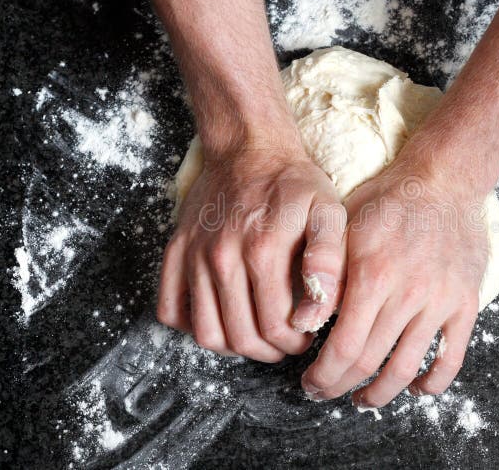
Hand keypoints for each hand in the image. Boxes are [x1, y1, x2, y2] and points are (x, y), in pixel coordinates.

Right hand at [157, 143, 346, 362]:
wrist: (250, 148)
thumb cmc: (294, 184)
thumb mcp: (328, 212)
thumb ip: (328, 262)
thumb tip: (316, 311)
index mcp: (263, 251)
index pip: (276, 327)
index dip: (295, 342)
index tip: (305, 335)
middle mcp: (222, 257)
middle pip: (241, 337)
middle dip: (269, 351)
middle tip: (284, 341)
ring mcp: (194, 256)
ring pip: (206, 333)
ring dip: (233, 347)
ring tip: (255, 335)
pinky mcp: (176, 252)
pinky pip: (170, 310)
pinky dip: (191, 326)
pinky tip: (220, 316)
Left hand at [299, 164, 486, 405]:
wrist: (442, 181)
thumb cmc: (387, 201)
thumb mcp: (342, 227)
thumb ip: (326, 277)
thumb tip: (304, 325)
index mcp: (372, 276)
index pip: (343, 348)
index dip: (323, 376)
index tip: (310, 384)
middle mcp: (407, 295)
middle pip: (370, 364)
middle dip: (340, 387)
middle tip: (326, 393)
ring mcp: (440, 302)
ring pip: (407, 369)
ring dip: (381, 394)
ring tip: (363, 399)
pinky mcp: (465, 304)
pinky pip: (451, 358)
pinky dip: (432, 383)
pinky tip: (414, 388)